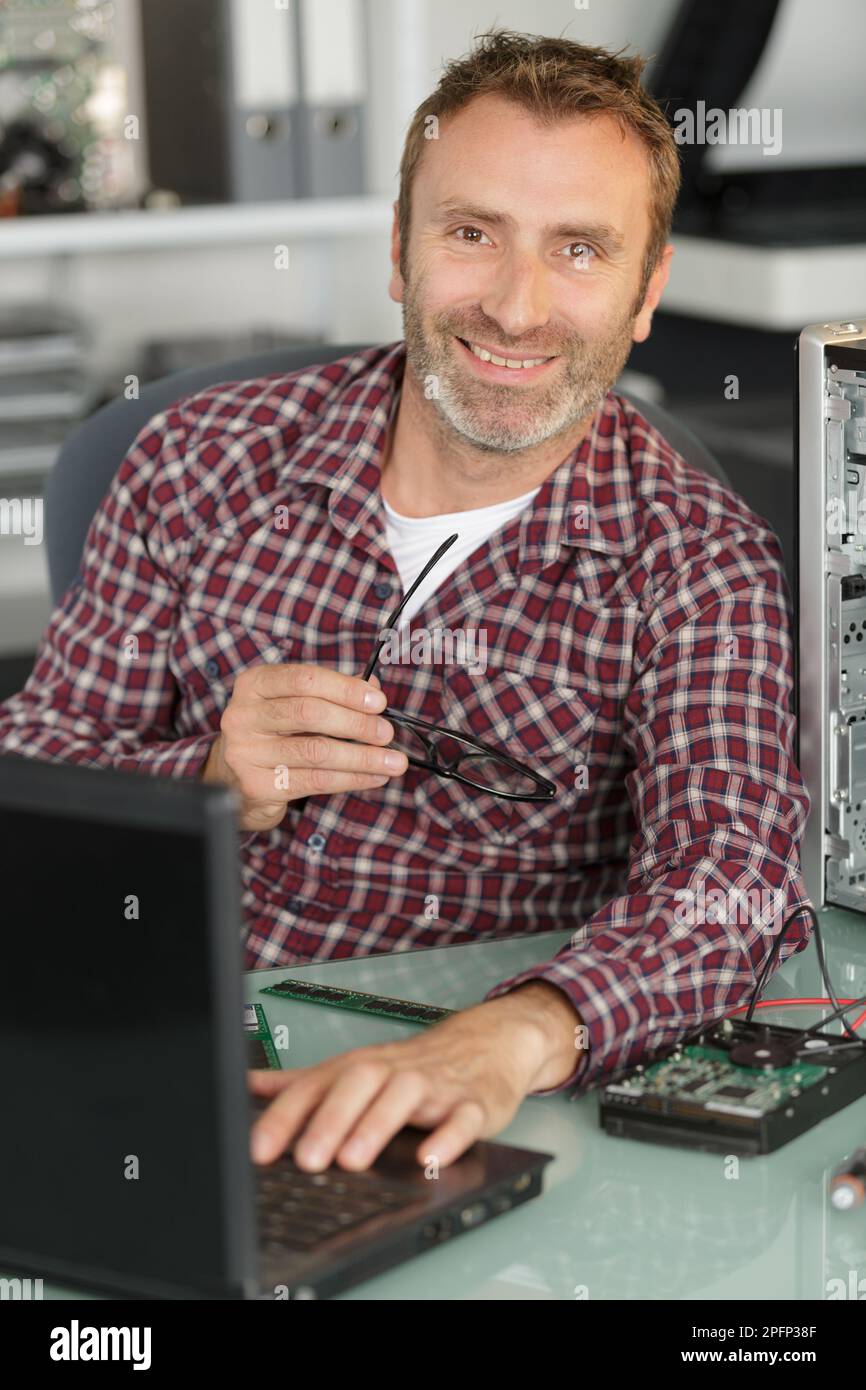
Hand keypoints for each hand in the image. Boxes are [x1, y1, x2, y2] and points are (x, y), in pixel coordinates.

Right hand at [200, 664, 406, 830]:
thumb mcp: (293, 703)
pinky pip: (315, 781)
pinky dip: (352, 778)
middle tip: (387, 733)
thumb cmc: (272, 733)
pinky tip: (374, 777)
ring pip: (316, 752)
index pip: (304, 679)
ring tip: (393, 761)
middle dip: (356, 723)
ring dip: (362, 757)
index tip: (378, 701)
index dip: (345, 689)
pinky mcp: (257, 786)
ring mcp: (246, 753)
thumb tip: (372, 688)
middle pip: (309, 713)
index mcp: (254, 684)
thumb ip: (331, 692)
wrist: (230, 778)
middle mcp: (243, 716)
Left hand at [249, 983, 582, 1170]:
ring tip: (353, 1159)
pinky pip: (464, 1117)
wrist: (488, 1042)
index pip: (317, 1085)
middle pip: (359, 1082)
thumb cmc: (415, 1064)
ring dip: (376, 1125)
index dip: (286, 1116)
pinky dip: (449, 1137)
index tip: (259, 1148)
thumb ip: (303, 1082)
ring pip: (405, 1096)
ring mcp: (436, 1086)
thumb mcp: (355, 1069)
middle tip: (306, 1159)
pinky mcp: (474, 1103)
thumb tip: (247, 1086)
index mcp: (361, 1066)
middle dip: (330, 1119)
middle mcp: (395, 1071)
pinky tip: (431, 1158)